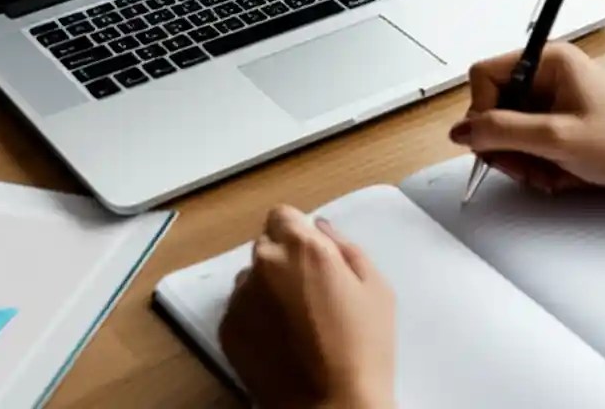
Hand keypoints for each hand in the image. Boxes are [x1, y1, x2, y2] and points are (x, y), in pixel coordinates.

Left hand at [219, 206, 396, 408]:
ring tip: (294, 321)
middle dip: (283, 259)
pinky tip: (279, 340)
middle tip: (309, 292)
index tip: (312, 256)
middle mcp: (265, 264)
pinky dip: (254, 317)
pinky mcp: (227, 329)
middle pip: (265, 245)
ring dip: (267, 288)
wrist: (332, 404)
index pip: (282, 215)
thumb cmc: (364, 346)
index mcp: (303, 248)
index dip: (297, 232)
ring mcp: (241, 298)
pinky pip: (239, 309)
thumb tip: (320, 228)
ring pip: (250, 278)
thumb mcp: (376, 287)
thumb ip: (346, 247)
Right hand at [449, 43, 604, 194]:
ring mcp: (552, 101)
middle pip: (493, 107)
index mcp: (549, 60)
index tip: (490, 140)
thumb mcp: (556, 138)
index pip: (485, 76)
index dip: (482, 111)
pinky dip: (533, 164)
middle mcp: (547, 75)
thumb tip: (462, 131)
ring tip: (545, 174)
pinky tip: (555, 175)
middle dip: (503, 143)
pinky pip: (524, 144)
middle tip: (523, 165)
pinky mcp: (557, 124)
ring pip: (506, 131)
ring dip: (519, 159)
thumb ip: (503, 132)